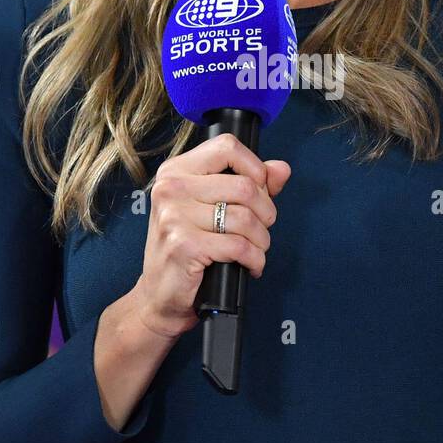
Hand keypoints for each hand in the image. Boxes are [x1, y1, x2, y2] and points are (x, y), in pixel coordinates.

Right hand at [118, 133, 291, 341]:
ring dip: (261, 240)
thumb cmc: (188, 248)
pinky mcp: (184, 245)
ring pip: (246, 218)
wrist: (160, 295)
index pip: (227, 147)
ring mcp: (174, 216)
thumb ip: (250, 183)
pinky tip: (250, 266)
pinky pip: (239, 246)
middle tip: (260, 230)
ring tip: (255, 250)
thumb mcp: (213, 208)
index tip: (259, 191)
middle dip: (265, 212)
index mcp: (176, 171)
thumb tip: (281, 168)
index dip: (255, 168)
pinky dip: (255, 260)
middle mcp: (171, 188)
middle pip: (245, 186)